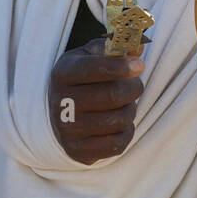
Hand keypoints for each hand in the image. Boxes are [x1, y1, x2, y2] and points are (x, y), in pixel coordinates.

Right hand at [48, 38, 144, 163]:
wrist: (57, 115)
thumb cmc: (80, 81)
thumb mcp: (89, 57)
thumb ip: (114, 48)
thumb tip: (139, 46)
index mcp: (63, 74)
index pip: (93, 68)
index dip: (121, 66)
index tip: (140, 65)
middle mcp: (61, 102)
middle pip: (112, 95)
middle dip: (133, 88)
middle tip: (135, 86)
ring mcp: (68, 130)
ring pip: (119, 120)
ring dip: (130, 110)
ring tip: (125, 104)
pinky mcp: (79, 151)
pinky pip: (117, 144)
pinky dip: (126, 132)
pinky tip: (119, 123)